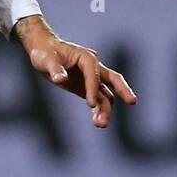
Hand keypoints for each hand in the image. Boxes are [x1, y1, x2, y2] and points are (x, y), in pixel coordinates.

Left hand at [13, 15, 136, 127]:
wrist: (44, 52)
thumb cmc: (45, 53)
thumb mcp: (45, 59)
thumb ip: (54, 69)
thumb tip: (60, 79)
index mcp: (86, 57)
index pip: (93, 74)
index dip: (92, 88)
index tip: (90, 104)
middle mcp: (94, 67)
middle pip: (113, 79)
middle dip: (123, 90)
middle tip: (132, 102)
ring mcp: (92, 78)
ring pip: (106, 94)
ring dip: (106, 109)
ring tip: (101, 125)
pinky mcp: (88, 88)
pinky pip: (98, 100)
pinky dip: (99, 111)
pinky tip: (97, 123)